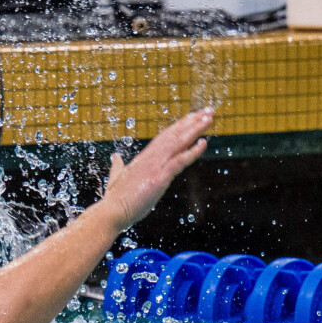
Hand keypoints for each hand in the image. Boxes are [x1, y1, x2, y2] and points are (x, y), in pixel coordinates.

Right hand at [102, 108, 212, 230]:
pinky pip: (179, 161)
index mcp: (143, 158)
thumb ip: (118, 166)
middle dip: (192, 122)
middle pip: (174, 135)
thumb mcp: (116, 177)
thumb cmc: (115, 199)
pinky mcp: (159, 178)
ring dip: (195, 129)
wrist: (111, 211)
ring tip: (210, 117)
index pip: (165, 137)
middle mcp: (150, 158)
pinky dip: (192, 151)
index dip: (180, 126)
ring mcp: (155, 166)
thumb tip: (115, 156)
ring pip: (178, 142)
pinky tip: (203, 142)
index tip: (193, 116)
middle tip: (208, 111)